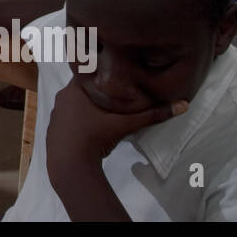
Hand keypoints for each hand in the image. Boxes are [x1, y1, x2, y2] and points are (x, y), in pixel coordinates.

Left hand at [46, 79, 187, 168]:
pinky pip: (68, 116)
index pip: (91, 71)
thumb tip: (183, 105)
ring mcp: (56, 112)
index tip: (119, 74)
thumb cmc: (95, 137)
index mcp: (76, 88)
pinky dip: (79, 118)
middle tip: (117, 92)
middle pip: (84, 87)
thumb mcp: (126, 124)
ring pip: (75, 102)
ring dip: (88, 105)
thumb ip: (152, 114)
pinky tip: (90, 126)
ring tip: (106, 109)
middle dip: (99, 89)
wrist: (70, 164)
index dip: (105, 72)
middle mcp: (62, 96)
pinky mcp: (53, 127)